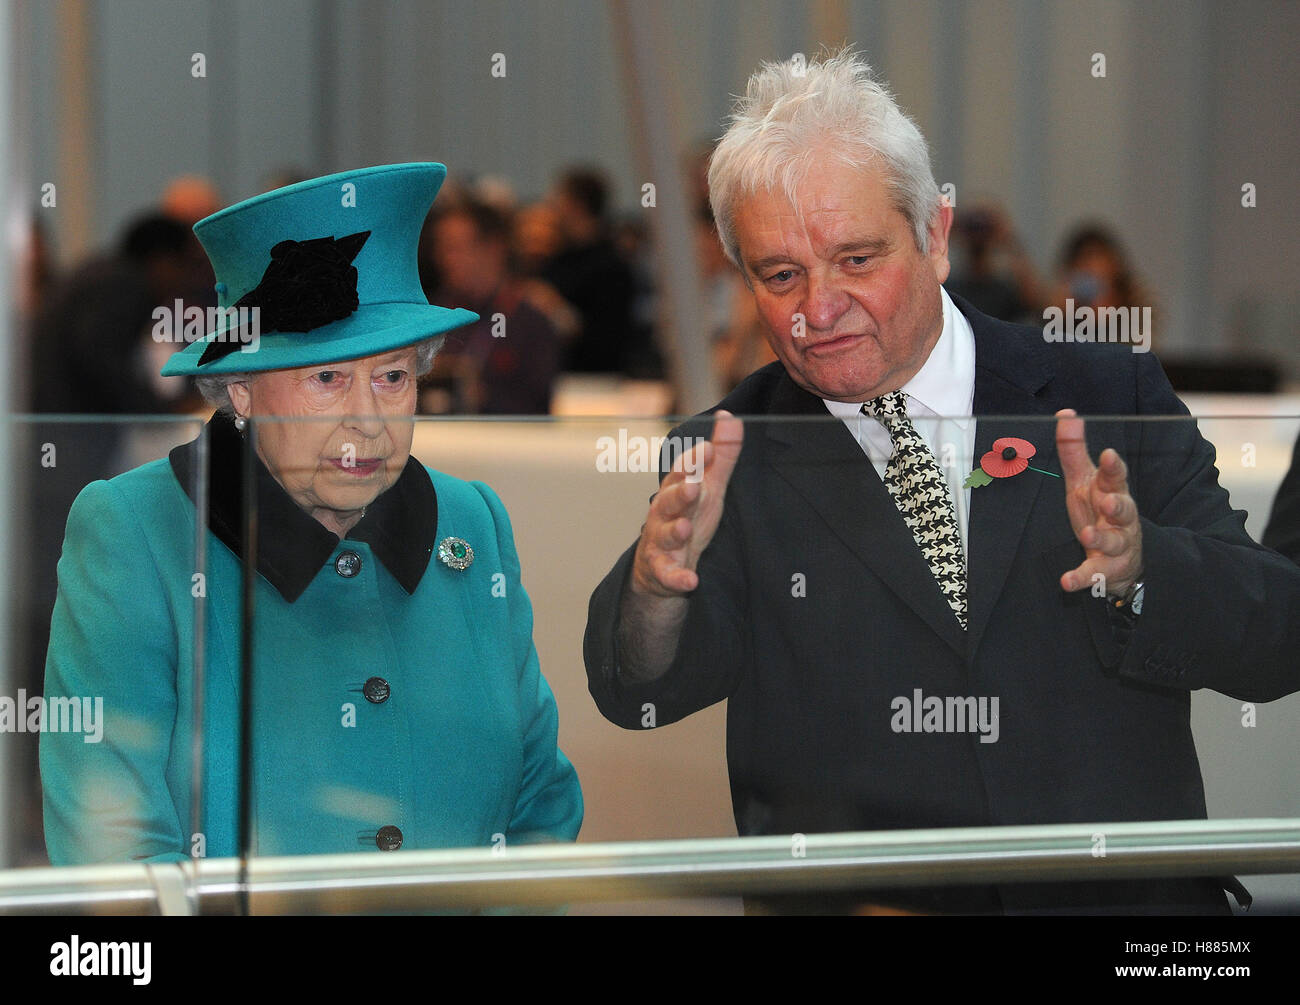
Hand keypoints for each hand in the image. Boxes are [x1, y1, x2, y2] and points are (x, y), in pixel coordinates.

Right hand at [630, 411, 743, 596]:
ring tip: (686, 528)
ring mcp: (661, 543)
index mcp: (677, 490)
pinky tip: (690, 581)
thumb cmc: (687, 519)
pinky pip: (668, 575)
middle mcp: (664, 514)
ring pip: (665, 535)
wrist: (660, 569)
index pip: (682, 472)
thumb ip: (721, 456)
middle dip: (680, 493)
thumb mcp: (709, 488)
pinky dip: (677, 578)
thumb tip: (729, 417)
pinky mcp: (663, 572)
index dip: (693, 462)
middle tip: (693, 486)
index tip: (707, 449)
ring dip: (675, 531)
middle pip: (669, 500)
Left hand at [1055, 408, 1142, 596]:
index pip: (1115, 477)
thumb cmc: (1099, 510)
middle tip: (1108, 501)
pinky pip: (1095, 574)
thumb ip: (1074, 450)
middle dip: (1118, 505)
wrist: (1123, 556)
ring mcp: (1116, 545)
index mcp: (1111, 492)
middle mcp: (1119, 518)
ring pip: (1114, 541)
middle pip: (1123, 509)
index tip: (1107, 455)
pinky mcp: (1106, 569)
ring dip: (1101, 538)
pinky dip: (1082, 578)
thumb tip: (1066, 414)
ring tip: (1088, 535)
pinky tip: (1067, 582)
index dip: (1112, 467)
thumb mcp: (1084, 480)